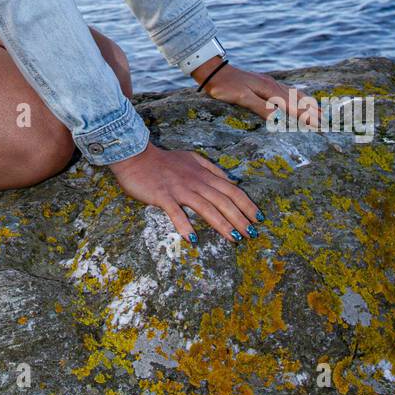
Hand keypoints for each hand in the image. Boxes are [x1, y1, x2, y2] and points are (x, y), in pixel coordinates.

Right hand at [109, 141, 261, 244]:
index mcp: (203, 173)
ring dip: (222, 224)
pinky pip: (175, 212)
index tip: (259, 218)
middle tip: (252, 234)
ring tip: (234, 239)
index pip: (232, 189)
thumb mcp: (192, 158)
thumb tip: (231, 181)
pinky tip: (192, 238)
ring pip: (205, 207)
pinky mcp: (162, 196)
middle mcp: (195, 181)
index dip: (247, 204)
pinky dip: (184, 225)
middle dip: (240, 218)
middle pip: (223, 200)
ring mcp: (179, 189)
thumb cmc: (163, 161)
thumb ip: (211, 169)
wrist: (136, 156)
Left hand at [198, 62, 320, 130]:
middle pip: (296, 99)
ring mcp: (269, 82)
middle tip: (325, 120)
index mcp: (269, 89)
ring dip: (306, 102)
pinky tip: (296, 97)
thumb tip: (278, 118)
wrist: (214, 71)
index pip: (292, 106)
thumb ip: (260, 107)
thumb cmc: (225, 86)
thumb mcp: (241, 98)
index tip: (319, 125)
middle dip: (311, 110)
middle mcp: (272, 85)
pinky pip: (286, 90)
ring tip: (318, 109)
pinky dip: (296, 96)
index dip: (305, 116)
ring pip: (293, 93)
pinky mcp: (264, 83)